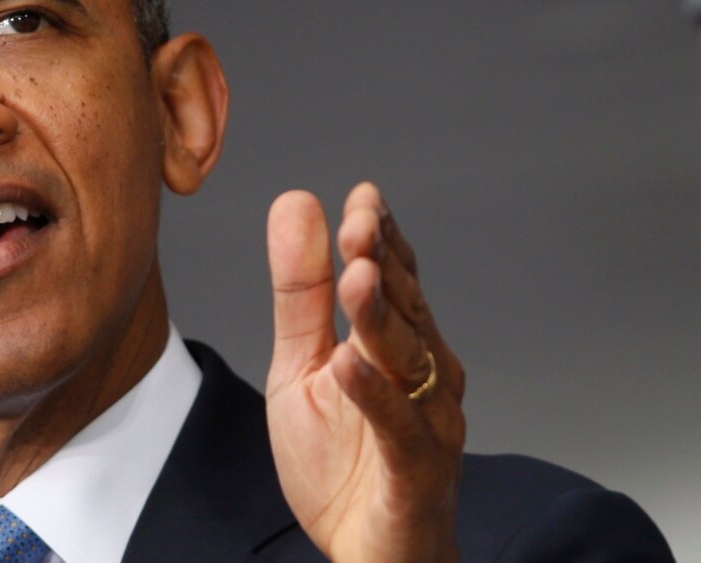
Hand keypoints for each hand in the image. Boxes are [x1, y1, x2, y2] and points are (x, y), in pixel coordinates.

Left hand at [265, 183, 466, 562]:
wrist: (367, 552)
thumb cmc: (341, 462)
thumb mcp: (301, 367)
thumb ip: (299, 294)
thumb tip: (298, 205)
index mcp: (397, 347)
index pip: (394, 280)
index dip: (380, 238)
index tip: (363, 196)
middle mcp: (424, 377)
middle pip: (406, 310)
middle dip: (383, 263)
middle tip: (359, 221)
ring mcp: (427, 423)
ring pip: (408, 362)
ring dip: (380, 318)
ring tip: (355, 277)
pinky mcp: (416, 473)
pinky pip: (398, 429)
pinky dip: (374, 395)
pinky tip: (348, 364)